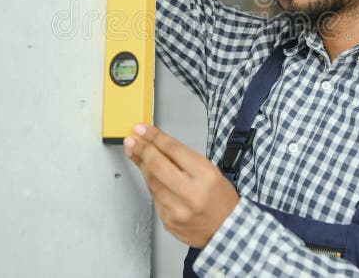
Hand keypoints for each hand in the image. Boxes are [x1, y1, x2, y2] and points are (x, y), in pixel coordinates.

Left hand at [124, 124, 238, 247]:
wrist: (227, 229)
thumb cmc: (220, 199)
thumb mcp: (211, 171)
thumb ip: (184, 159)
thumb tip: (157, 145)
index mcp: (205, 175)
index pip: (173, 149)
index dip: (154, 136)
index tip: (142, 128)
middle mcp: (191, 193)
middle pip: (157, 164)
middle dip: (141, 148)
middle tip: (132, 139)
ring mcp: (178, 210)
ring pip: (151, 181)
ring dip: (140, 164)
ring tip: (135, 153)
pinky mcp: (169, 221)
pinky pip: (153, 197)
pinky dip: (150, 183)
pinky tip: (147, 174)